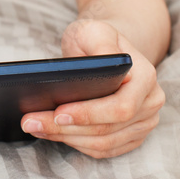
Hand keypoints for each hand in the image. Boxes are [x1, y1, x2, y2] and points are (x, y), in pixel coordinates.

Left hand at [20, 19, 164, 157]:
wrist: (105, 48)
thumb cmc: (96, 38)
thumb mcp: (94, 30)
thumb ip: (101, 43)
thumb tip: (104, 62)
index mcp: (145, 78)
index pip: (121, 107)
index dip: (89, 114)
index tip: (57, 113)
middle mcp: (149, 104)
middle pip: (108, 130)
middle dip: (65, 128)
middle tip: (30, 122)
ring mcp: (142, 123)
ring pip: (103, 143)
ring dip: (66, 139)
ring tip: (34, 127)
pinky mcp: (130, 136)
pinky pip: (103, 149)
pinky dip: (75, 143)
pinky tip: (50, 132)